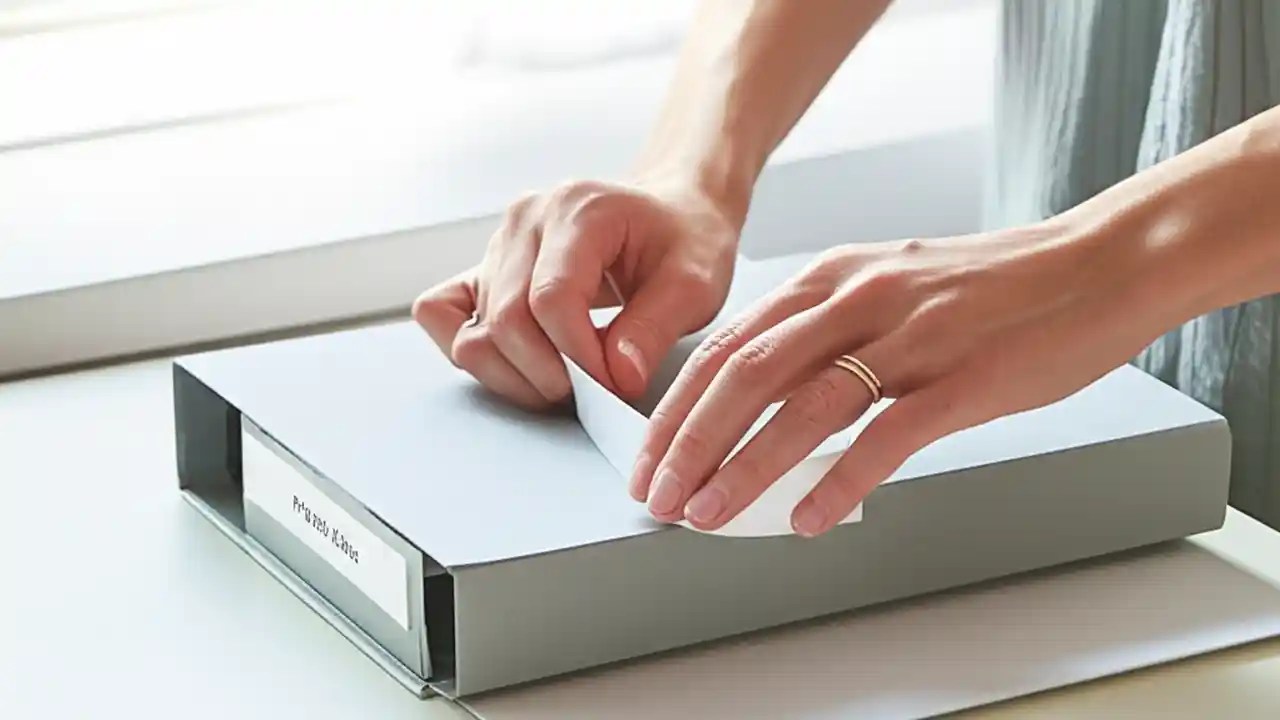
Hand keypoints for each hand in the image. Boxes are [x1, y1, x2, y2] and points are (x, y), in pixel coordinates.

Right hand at [413, 179, 740, 408]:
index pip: (551, 299)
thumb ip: (656, 328)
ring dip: (516, 375)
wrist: (671, 212)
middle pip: (506, 321)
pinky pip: (440, 313)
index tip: (616, 384)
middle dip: (550, 375)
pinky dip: (472, 349)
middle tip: (594, 392)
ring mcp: (497, 244)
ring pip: (474, 332)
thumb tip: (617, 377)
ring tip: (564, 383)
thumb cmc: (683, 241)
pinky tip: (519, 363)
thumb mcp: (696, 281)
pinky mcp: (483, 268)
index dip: (580, 358)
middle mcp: (525, 220)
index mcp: (578, 210)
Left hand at [629, 221, 1180, 536]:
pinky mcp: (961, 377)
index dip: (677, 407)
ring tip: (704, 514)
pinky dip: (838, 482)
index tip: (649, 456)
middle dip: (688, 441)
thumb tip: (764, 393)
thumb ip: (827, 330)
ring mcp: (910, 337)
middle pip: (746, 375)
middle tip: (657, 496)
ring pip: (803, 407)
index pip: (729, 346)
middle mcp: (858, 299)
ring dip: (743, 466)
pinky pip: (886, 436)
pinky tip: (804, 519)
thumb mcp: (889, 286)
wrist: (1096, 266)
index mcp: (833, 278)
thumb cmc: (991, 287)